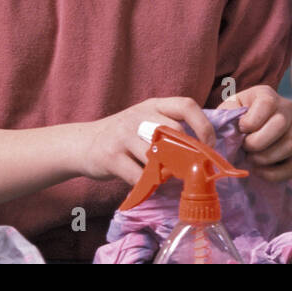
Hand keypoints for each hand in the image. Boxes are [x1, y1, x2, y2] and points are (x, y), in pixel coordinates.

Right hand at [80, 96, 215, 185]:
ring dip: (166, 173)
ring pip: (157, 157)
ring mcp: (123, 135)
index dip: (203, 125)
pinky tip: (146, 185)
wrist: (83, 143)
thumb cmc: (123, 136)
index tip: (208, 145)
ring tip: (164, 177)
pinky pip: (139, 176)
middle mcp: (138, 116)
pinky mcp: (111, 156)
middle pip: (174, 133)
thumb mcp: (145, 120)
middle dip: (186, 155)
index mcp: (153, 105)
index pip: (186, 105)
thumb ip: (169, 127)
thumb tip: (204, 148)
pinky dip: (147, 185)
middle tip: (189, 169)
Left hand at [219, 85, 291, 181]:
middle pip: (281, 124)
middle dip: (258, 142)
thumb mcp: (228, 111)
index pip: (267, 104)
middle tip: (245, 148)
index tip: (240, 129)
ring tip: (250, 159)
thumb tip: (232, 128)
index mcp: (266, 95)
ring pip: (290, 145)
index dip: (252, 121)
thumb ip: (227, 115)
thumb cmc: (235, 119)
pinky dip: (276, 174)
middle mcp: (286, 110)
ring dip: (266, 158)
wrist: (243, 132)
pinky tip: (259, 171)